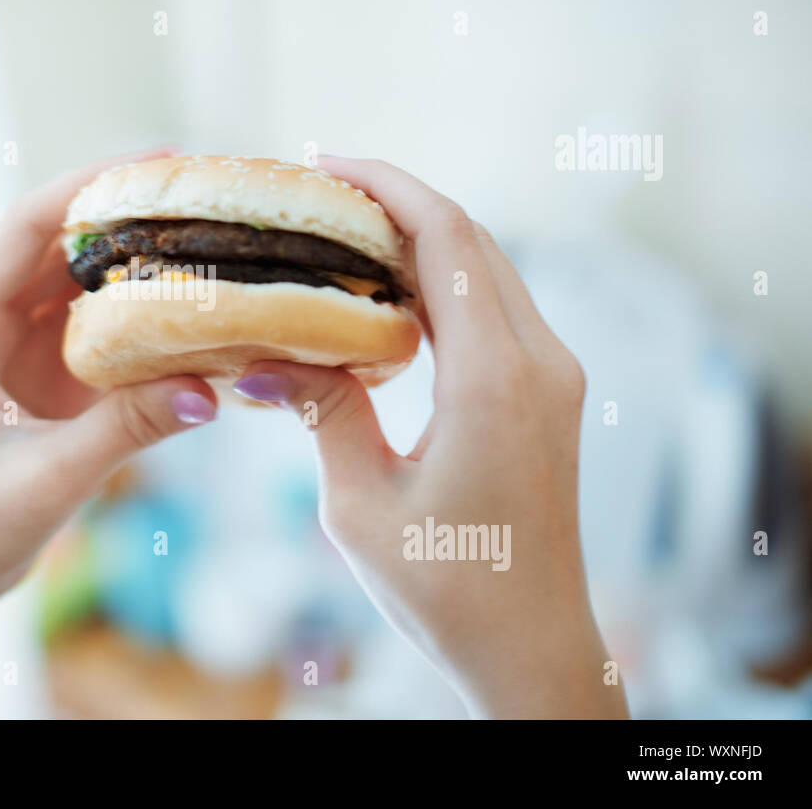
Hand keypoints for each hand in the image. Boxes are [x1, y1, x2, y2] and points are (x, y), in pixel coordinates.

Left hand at [0, 148, 217, 716]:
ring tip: (205, 236)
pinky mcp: (46, 374)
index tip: (153, 161)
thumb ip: (126, 429)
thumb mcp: (47, 477)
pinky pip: (98, 323)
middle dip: (126, 214)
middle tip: (199, 192)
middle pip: (59, 242)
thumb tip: (211, 391)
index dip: (87, 186)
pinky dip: (140, 311)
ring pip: (82, 280)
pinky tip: (190, 302)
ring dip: (137, 260)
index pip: (24, 228)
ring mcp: (16, 345)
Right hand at [232, 155, 626, 718]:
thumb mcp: (359, 504)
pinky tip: (383, 294)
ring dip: (420, 240)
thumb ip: (320, 410)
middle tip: (319, 192)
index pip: (447, 240)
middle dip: (397, 202)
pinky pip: (494, 309)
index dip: (386, 186)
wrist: (531, 649)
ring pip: (487, 270)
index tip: (326, 161)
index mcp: (494, 380)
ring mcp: (552, 377)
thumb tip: (260, 352)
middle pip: (472, 240)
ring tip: (341, 233)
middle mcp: (538, 363)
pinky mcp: (547, 395)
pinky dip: (440, 284)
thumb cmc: (448, 592)